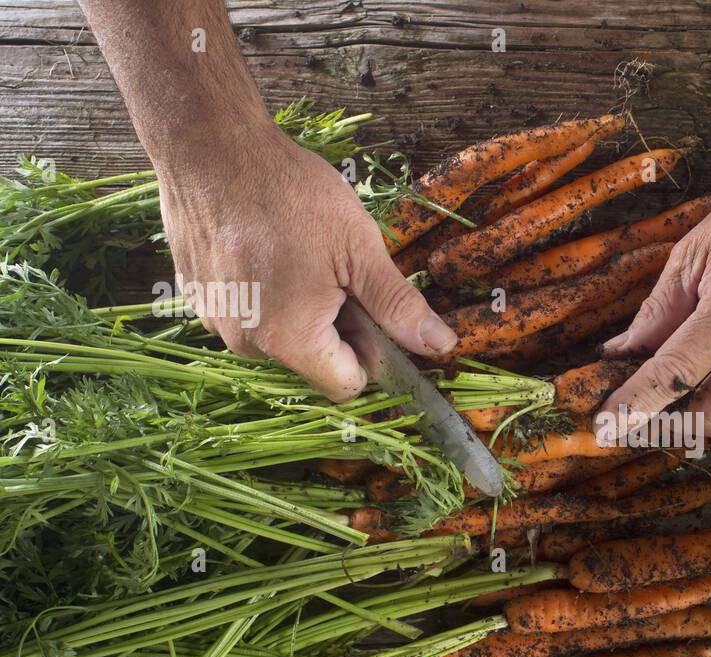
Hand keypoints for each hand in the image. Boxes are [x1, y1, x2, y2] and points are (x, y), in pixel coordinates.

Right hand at [158, 121, 455, 399]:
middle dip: (336, 328)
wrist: (211, 146)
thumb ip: (398, 307)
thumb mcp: (360, 250)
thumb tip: (440, 346)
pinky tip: (270, 251)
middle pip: (313, 362)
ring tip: (301, 256)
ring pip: (281, 338)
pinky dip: (267, 295)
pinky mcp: (199, 299)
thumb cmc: (291, 194)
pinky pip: (249, 315)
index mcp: (290, 341)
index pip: (346, 385)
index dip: (370, 353)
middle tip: (337, 271)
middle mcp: (246, 345)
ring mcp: (217, 322)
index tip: (370, 308)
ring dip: (302, 311)